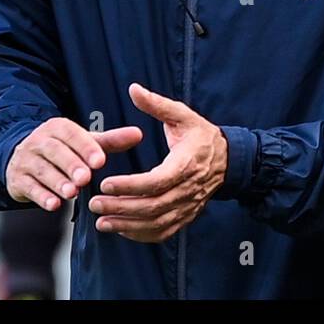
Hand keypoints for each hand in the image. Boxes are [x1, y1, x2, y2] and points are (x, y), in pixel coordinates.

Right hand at [6, 118, 142, 210]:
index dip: (86, 147)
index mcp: (58, 128)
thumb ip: (110, 141)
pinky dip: (41, 196)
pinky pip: (29, 186)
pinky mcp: (17, 178)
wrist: (22, 159)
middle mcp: (39, 141)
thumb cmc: (62, 151)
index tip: (100, 161)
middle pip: (55, 151)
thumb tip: (138, 134)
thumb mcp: (84, 143)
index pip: (72, 134)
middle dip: (70, 165)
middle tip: (85, 178)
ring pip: (42, 169)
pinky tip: (54, 205)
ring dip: (57, 182)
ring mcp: (26, 159)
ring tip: (72, 193)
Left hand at [89, 83, 227, 242]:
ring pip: (156, 223)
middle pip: (153, 206)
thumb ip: (157, 104)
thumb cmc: (201, 135)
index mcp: (185, 164)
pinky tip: (122, 230)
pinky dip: (142, 235)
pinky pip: (164, 232)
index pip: (156, 181)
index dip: (130, 185)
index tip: (105, 183)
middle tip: (94, 204)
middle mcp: (188, 189)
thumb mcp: (182, 114)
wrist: (229, 159)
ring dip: (127, 225)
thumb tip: (133, 89)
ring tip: (101, 221)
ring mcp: (188, 206)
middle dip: (121, 207)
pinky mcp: (187, 215)